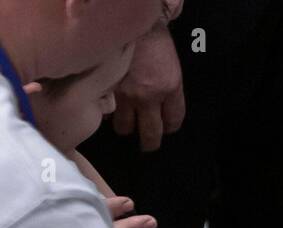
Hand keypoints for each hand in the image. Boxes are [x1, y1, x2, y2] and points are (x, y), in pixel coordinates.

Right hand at [113, 24, 185, 151]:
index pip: (174, 121)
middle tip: (148, 146)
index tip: (166, 129)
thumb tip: (164, 109)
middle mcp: (148, 96)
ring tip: (126, 128)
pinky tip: (109, 109)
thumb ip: (169, 91)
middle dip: (150, 143)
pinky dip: (108, 112)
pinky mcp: (106, 89)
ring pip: (125, 127)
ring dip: (126, 129)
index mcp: (169, 89)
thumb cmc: (153, 42)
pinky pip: (107, 110)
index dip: (170, 128)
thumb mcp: (172, 67)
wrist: (129, 25)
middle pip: (152, 132)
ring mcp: (125, 94)